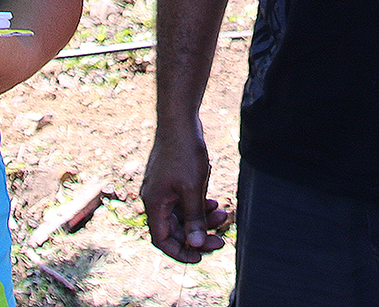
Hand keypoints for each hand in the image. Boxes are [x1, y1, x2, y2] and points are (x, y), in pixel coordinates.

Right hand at [142, 123, 230, 262]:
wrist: (179, 120)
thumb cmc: (183, 152)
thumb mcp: (193, 188)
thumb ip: (194, 218)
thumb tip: (196, 244)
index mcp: (155, 204)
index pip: (163, 240)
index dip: (180, 252)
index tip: (201, 257)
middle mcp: (155, 199)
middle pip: (175, 230)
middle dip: (198, 235)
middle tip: (221, 239)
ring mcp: (163, 189)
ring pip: (182, 215)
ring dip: (202, 219)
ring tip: (224, 215)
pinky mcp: (172, 180)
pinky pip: (184, 201)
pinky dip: (199, 206)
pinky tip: (216, 204)